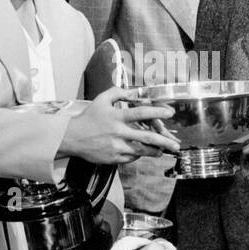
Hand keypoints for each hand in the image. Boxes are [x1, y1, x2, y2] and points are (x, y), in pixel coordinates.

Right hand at [59, 87, 178, 164]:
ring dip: (155, 152)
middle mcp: (118, 132)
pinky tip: (141, 152)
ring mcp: (116, 147)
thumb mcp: (101, 99)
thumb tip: (136, 91)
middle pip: (146, 137)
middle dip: (164, 141)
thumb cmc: (89, 117)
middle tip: (176, 145)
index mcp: (116, 116)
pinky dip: (138, 155)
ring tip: (163, 151)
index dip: (157, 112)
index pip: (141, 113)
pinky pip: (131, 158)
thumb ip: (119, 92)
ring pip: (141, 151)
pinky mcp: (113, 158)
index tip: (171, 113)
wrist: (72, 138)